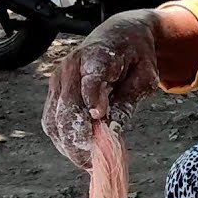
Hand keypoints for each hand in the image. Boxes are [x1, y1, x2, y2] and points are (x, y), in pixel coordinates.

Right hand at [41, 8, 168, 169]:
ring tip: (89, 162)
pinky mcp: (54, 92)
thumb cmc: (136, 57)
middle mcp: (71, 67)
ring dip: (69, 145)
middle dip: (80, 139)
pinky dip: (64, 140)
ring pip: (54, 120)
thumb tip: (111, 129)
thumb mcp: (145, 77)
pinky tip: (80, 152)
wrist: (119, 35)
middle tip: (96, 162)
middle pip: (67, 108)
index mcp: (98, 55)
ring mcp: (58, 80)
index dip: (93, 99)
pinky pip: (52, 121)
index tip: (100, 118)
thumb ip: (128, 100)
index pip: (90, 79)